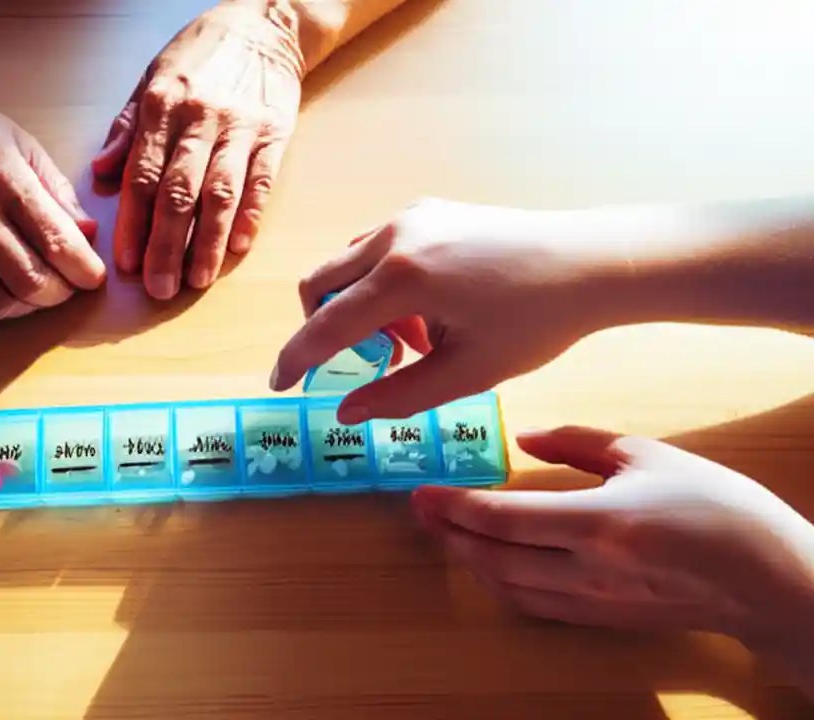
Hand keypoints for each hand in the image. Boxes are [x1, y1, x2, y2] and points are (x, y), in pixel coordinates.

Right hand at [0, 85, 104, 319]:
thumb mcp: (21, 142)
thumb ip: (56, 191)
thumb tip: (86, 233)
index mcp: (6, 180)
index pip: (57, 243)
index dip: (84, 271)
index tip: (93, 276)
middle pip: (30, 282)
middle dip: (60, 294)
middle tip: (67, 285)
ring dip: (25, 306)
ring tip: (34, 290)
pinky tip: (2, 290)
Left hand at [92, 1, 303, 298]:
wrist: (264, 24)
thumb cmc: (199, 54)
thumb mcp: (151, 78)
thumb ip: (126, 129)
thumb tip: (100, 172)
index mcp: (161, 105)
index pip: (142, 176)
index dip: (133, 224)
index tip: (127, 264)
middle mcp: (199, 118)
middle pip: (178, 193)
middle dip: (166, 246)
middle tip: (158, 288)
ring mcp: (240, 127)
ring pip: (220, 194)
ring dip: (208, 243)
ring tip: (196, 280)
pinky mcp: (275, 134)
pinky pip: (261, 183)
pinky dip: (250, 218)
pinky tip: (239, 248)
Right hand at [270, 198, 617, 421]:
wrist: (592, 262)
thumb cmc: (537, 322)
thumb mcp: (468, 373)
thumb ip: (398, 396)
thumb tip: (344, 412)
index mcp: (403, 277)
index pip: (327, 324)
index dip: (298, 359)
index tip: (280, 385)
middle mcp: (395, 235)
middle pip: (321, 284)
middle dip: (326, 329)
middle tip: (367, 365)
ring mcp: (411, 215)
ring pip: (348, 266)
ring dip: (359, 308)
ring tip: (413, 342)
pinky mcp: (428, 210)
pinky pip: (377, 251)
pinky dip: (381, 286)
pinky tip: (428, 313)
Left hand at [412, 425, 813, 650]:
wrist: (768, 578)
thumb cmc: (716, 507)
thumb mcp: (648, 455)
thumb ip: (578, 443)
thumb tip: (525, 437)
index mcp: (598, 524)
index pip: (505, 519)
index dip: (456, 508)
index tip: (424, 493)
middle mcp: (588, 570)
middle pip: (494, 558)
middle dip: (450, 534)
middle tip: (420, 510)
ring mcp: (594, 601)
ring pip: (508, 588)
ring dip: (469, 561)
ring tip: (445, 531)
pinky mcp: (602, 618)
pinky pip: (534, 604)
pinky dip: (500, 583)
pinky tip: (487, 561)